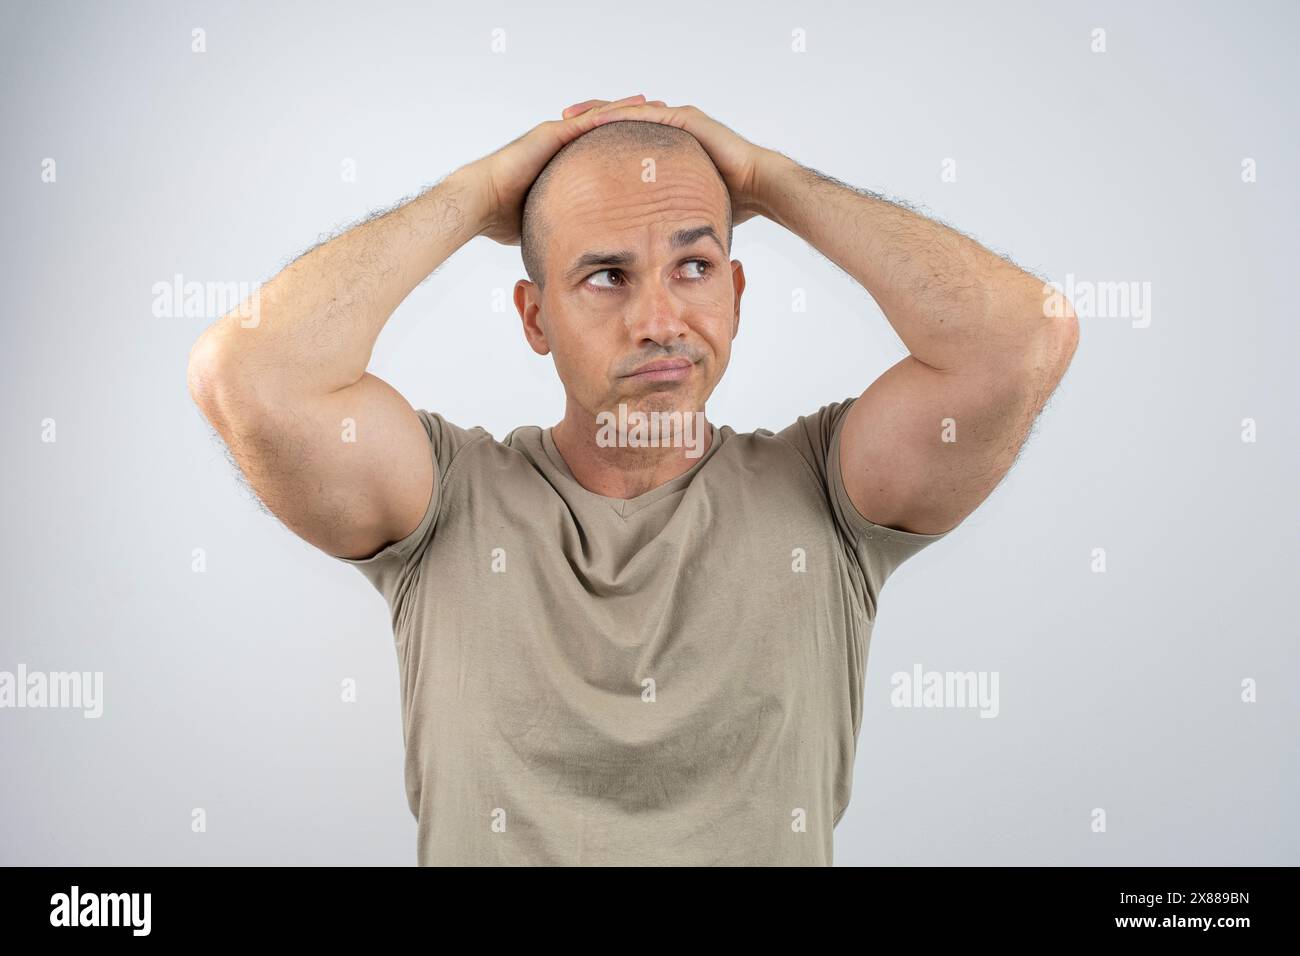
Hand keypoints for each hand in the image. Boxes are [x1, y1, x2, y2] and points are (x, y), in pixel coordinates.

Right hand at [464, 94, 653, 245]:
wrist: (480, 204)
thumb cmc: (502, 218)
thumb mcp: (547, 222)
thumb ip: (566, 228)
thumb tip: (580, 254)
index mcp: (561, 162)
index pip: (599, 150)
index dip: (625, 146)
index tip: (651, 147)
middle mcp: (559, 143)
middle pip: (604, 127)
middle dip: (634, 122)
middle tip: (665, 117)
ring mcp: (555, 135)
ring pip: (600, 117)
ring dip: (630, 110)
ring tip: (659, 106)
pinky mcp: (551, 134)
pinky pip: (588, 120)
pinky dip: (613, 113)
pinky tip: (637, 108)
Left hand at [568, 99, 776, 226]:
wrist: (759, 188)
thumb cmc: (730, 203)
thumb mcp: (682, 212)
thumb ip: (663, 219)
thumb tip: (643, 249)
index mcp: (665, 150)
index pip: (623, 140)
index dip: (595, 141)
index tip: (568, 148)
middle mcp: (670, 130)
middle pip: (621, 120)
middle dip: (589, 120)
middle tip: (559, 124)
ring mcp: (679, 121)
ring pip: (629, 111)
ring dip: (598, 112)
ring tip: (569, 116)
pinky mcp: (687, 120)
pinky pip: (647, 114)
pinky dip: (621, 115)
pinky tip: (596, 119)